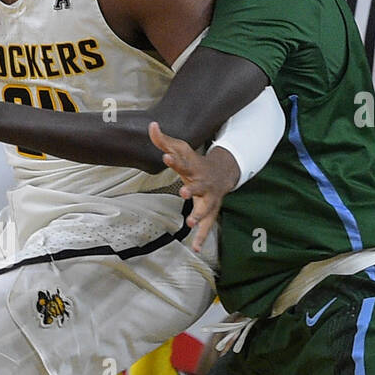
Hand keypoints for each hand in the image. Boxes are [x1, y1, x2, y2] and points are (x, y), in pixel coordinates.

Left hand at [148, 121, 237, 252]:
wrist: (222, 174)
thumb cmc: (195, 162)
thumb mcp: (181, 150)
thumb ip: (163, 141)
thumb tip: (151, 125)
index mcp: (193, 168)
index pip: (182, 162)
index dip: (174, 159)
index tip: (166, 156)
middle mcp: (202, 183)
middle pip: (197, 186)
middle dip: (191, 189)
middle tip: (184, 192)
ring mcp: (208, 198)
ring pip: (205, 208)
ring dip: (198, 215)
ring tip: (190, 223)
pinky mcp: (210, 212)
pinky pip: (207, 226)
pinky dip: (202, 237)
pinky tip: (197, 248)